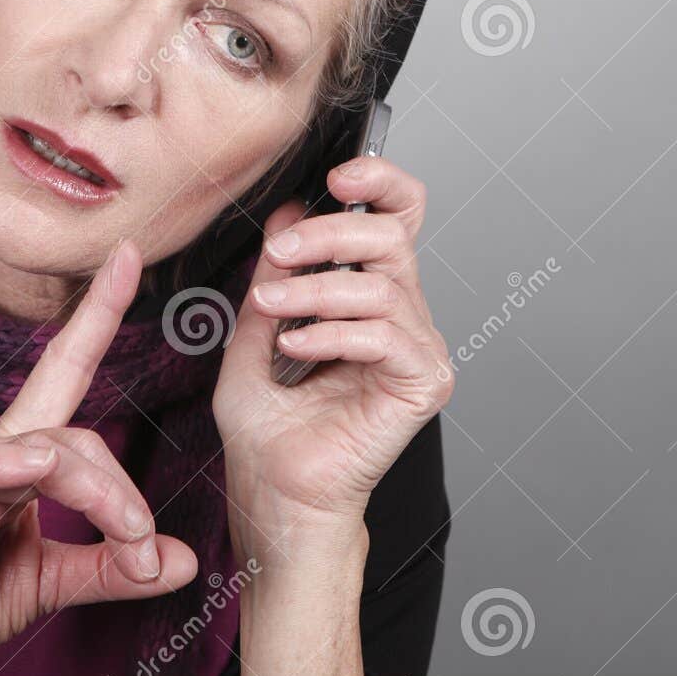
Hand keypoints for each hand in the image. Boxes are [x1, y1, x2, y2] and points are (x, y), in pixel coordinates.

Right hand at [0, 239, 197, 675]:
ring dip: (103, 496)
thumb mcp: (46, 585)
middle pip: (76, 427)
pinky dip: (14, 463)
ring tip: (131, 547)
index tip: (131, 254)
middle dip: (122, 487)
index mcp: (18, 463)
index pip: (65, 372)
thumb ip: (109, 567)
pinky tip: (39, 465)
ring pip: (51, 448)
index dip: (97, 313)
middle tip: (148, 550)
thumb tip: (180, 560)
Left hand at [213, 156, 454, 558]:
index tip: (337, 175)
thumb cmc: (267, 436)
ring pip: (382, 284)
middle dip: (329, 232)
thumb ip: (273, 278)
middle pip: (393, 235)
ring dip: (315, 290)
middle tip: (280, 254)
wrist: (278, 499)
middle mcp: (401, 317)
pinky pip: (386, 333)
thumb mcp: (253, 337)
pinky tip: (299, 348)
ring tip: (272, 310)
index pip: (398, 217)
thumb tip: (287, 215)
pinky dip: (335, 333)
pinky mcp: (423, 382)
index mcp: (368, 298)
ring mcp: (418, 349)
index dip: (381, 182)